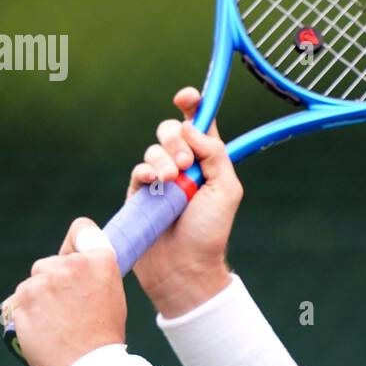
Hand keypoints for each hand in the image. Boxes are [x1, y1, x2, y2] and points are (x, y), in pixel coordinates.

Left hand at [6, 218, 127, 365]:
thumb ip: (91, 273)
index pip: (82, 229)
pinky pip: (18, 302)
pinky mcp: (22, 301)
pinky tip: (41, 331)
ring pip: (32, 283)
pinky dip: (25, 315)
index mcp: (100, 260)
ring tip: (55, 325)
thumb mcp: (111, 294)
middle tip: (67, 309)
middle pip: (50, 262)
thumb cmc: (104, 336)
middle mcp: (71, 265)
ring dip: (38, 299)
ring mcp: (43, 282)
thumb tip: (68, 266)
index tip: (72, 256)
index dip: (75, 243)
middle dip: (53, 281)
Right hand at [128, 86, 240, 316]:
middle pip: (172, 130)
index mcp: (209, 161)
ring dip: (163, 158)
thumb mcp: (227, 190)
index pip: (199, 125)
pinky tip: (154, 182)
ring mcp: (160, 179)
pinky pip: (138, 169)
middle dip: (177, 139)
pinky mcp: (140, 193)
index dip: (192, 105)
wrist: (183, 268)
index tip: (186, 97)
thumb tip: (191, 128)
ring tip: (172, 181)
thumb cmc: (210, 232)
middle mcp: (184, 166)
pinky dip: (146, 170)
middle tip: (186, 162)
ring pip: (154, 148)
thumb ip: (215, 154)